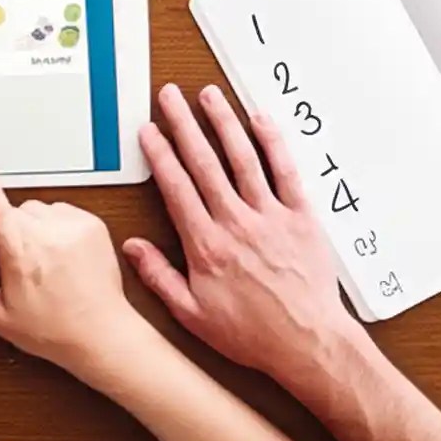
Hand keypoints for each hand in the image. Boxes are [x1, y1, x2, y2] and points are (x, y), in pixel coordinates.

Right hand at [0, 151, 138, 370]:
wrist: (102, 333)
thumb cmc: (54, 331)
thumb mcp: (0, 319)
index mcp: (21, 255)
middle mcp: (48, 236)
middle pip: (14, 211)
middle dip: (8, 230)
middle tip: (16, 263)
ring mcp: (73, 228)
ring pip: (38, 210)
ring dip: (33, 227)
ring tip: (42, 262)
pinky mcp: (92, 225)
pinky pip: (62, 212)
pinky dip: (56, 228)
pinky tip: (60, 256)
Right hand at [122, 84, 357, 376]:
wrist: (307, 343)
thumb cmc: (252, 334)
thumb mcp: (192, 314)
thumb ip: (159, 276)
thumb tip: (133, 248)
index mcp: (207, 245)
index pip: (176, 187)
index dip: (160, 154)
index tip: (148, 131)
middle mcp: (236, 223)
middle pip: (204, 162)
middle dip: (183, 124)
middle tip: (170, 97)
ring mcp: (270, 216)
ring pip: (242, 158)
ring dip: (223, 122)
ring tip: (209, 96)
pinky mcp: (301, 217)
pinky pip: (285, 171)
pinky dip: (272, 143)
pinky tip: (260, 120)